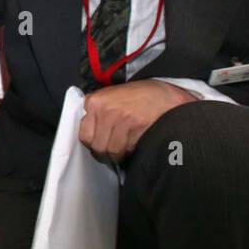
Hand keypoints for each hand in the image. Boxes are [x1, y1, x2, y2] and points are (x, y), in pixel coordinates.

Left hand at [78, 80, 197, 161]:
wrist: (164, 95)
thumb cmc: (137, 97)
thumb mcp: (110, 97)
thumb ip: (97, 113)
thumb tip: (88, 134)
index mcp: (94, 101)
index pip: (84, 135)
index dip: (93, 142)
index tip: (100, 143)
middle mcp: (105, 109)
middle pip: (97, 146)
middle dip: (105, 152)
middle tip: (113, 149)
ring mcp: (121, 118)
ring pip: (112, 150)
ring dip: (119, 154)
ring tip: (125, 147)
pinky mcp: (137, 126)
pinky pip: (128, 148)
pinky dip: (132, 149)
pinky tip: (136, 141)